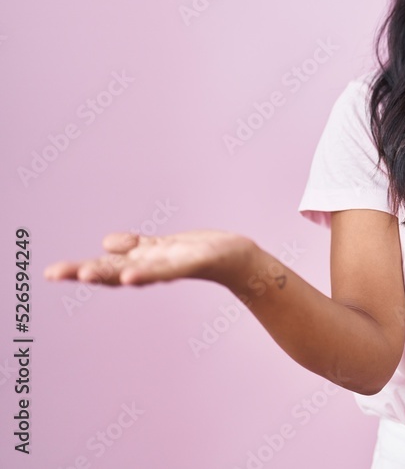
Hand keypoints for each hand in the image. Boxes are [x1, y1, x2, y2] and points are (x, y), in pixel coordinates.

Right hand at [43, 230, 255, 287]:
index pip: (107, 267)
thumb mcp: (162, 248)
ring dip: (111, 274)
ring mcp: (172, 267)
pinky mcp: (194, 263)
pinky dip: (148, 273)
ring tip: (85, 274)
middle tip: (56, 273)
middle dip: (85, 272)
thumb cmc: (198, 253)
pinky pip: (168, 269)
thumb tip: (106, 243)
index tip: (51, 273)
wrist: (236, 260)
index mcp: (144, 263)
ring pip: (137, 272)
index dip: (80, 270)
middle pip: (115, 272)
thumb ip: (136, 247)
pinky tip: (129, 276)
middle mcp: (154, 268)